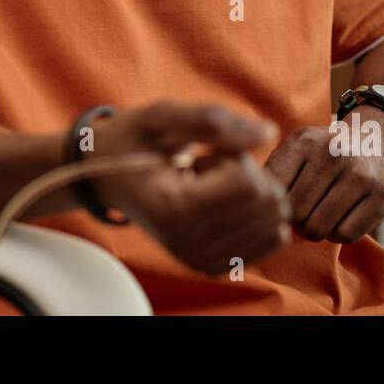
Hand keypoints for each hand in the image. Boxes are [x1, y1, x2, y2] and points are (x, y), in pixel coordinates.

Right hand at [89, 102, 291, 275]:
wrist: (108, 179)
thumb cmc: (132, 142)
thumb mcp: (159, 117)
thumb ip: (211, 120)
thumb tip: (270, 132)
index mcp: (173, 211)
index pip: (248, 183)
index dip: (233, 153)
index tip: (203, 151)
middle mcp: (189, 246)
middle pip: (267, 202)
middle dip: (246, 172)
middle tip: (207, 166)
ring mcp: (202, 262)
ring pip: (274, 222)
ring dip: (249, 194)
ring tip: (209, 184)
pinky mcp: (213, 266)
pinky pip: (272, 240)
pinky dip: (254, 215)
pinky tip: (220, 203)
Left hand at [263, 110, 383, 243]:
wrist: (381, 136)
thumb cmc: (329, 150)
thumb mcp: (299, 146)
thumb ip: (274, 172)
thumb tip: (259, 210)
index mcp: (305, 141)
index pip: (275, 192)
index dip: (276, 204)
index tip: (284, 203)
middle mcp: (334, 154)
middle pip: (297, 214)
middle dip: (297, 221)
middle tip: (305, 214)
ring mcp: (361, 176)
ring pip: (320, 229)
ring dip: (317, 230)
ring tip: (322, 215)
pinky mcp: (383, 198)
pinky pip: (347, 235)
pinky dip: (339, 234)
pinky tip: (341, 218)